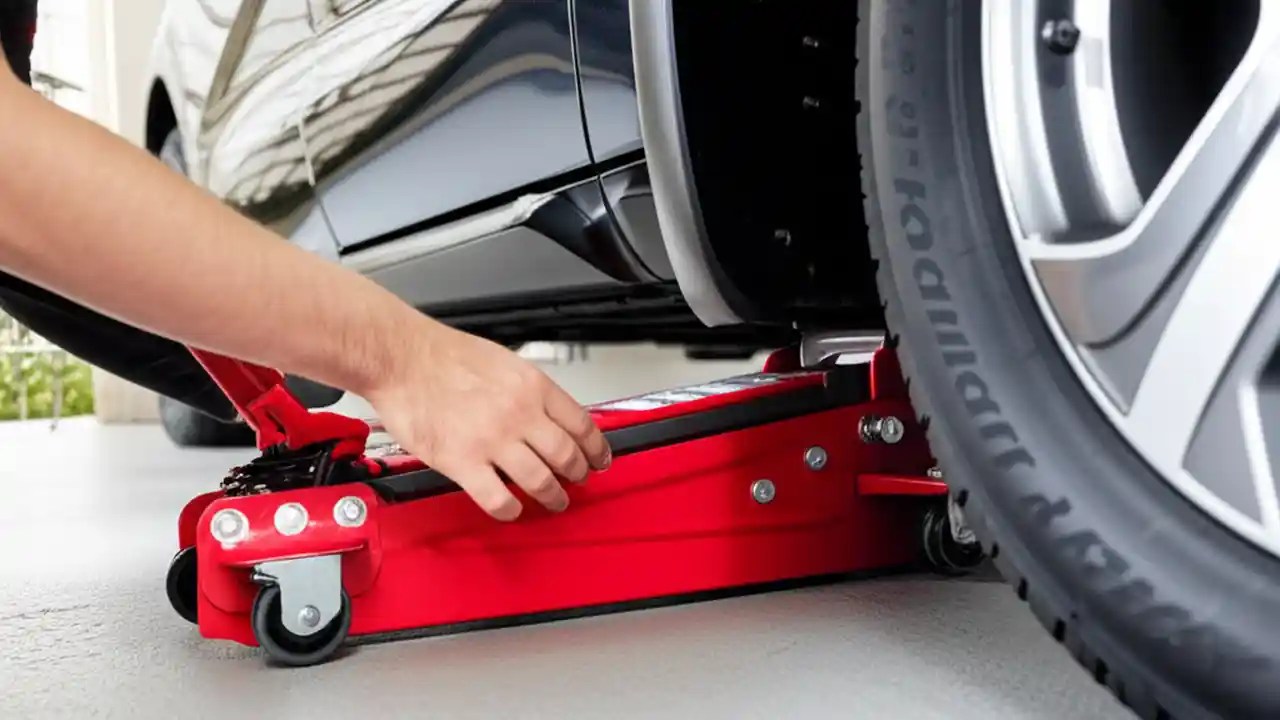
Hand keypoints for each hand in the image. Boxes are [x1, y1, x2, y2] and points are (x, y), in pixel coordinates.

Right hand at [364, 321, 610, 519]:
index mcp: (532, 386)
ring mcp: (493, 440)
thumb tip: (550, 412)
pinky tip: (512, 509)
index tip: (599, 459)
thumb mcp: (504, 361)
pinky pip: (499, 499)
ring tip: (554, 501)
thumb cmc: (444, 356)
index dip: (597, 448)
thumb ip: (530, 390)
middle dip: (579, 475)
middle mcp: (519, 414)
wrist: (402, 358)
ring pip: (541, 482)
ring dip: (553, 497)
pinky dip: (512, 510)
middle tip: (578, 481)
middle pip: (567, 456)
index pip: (582, 424)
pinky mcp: (463, 462)